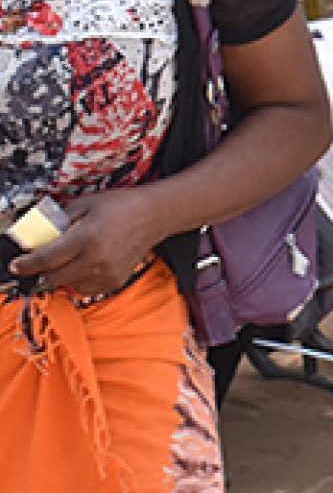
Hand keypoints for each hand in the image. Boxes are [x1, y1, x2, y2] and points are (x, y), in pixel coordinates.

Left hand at [11, 189, 162, 296]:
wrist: (155, 215)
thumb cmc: (123, 205)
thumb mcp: (87, 204)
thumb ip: (61, 220)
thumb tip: (41, 235)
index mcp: (86, 237)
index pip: (46, 259)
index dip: (26, 264)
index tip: (17, 266)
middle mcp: (96, 259)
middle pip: (54, 277)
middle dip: (42, 271)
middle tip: (42, 262)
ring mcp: (107, 272)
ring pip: (68, 286)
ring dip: (62, 276)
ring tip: (70, 260)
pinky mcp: (115, 280)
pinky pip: (86, 288)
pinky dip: (80, 280)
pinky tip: (86, 265)